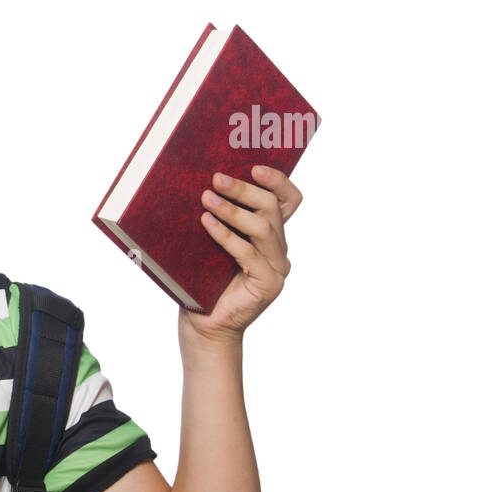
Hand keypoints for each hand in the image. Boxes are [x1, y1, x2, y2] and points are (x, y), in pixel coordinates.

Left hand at [178, 163, 302, 344]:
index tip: (255, 167)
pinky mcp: (268, 285)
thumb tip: (202, 184)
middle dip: (245, 190)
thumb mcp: (210, 244)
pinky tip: (207, 224)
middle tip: (217, 178)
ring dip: (234, 209)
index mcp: (270, 236)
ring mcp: (277, 268)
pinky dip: (227, 236)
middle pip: (272, 209)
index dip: (278, 181)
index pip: (288, 201)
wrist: (202, 325)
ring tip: (207, 197)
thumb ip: (217, 218)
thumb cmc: (202, 281)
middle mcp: (279, 250)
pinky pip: (249, 254)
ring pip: (263, 228)